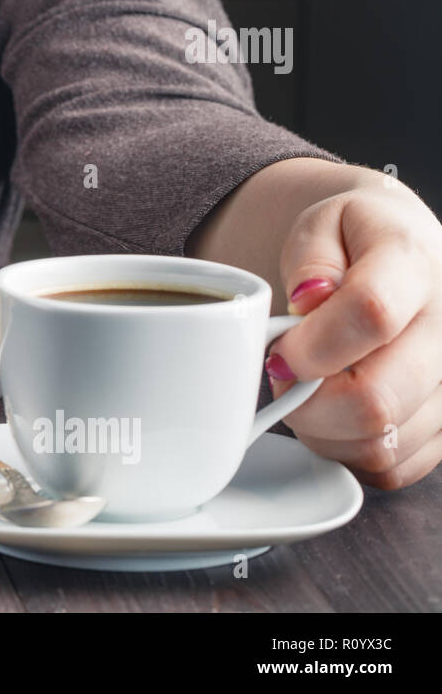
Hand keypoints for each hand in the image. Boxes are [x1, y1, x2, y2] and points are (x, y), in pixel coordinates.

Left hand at [266, 178, 441, 488]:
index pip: (369, 316)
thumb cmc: (354, 242)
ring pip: (380, 444)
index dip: (309, 347)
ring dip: (324, 429)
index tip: (278, 352)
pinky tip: (337, 413)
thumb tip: (309, 302)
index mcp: (415, 263)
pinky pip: (393, 466)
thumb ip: (310, 261)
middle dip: (306, 401)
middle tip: (286, 377)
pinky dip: (349, 450)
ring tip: (311, 389)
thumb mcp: (321, 226)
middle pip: (375, 400)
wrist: (404, 256)